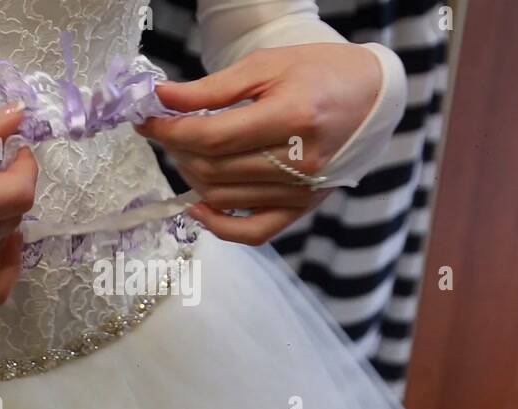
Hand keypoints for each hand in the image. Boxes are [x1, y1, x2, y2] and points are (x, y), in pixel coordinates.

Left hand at [137, 43, 380, 244]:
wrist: (371, 97)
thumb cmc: (319, 73)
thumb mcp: (265, 67)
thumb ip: (211, 88)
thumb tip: (162, 98)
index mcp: (292, 118)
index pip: (212, 137)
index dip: (170, 131)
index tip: (147, 120)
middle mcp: (299, 162)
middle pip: (213, 168)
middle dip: (177, 150)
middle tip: (167, 131)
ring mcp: (302, 191)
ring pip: (223, 197)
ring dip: (191, 177)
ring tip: (186, 152)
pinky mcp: (302, 208)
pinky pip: (252, 233)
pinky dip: (219, 226)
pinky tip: (199, 207)